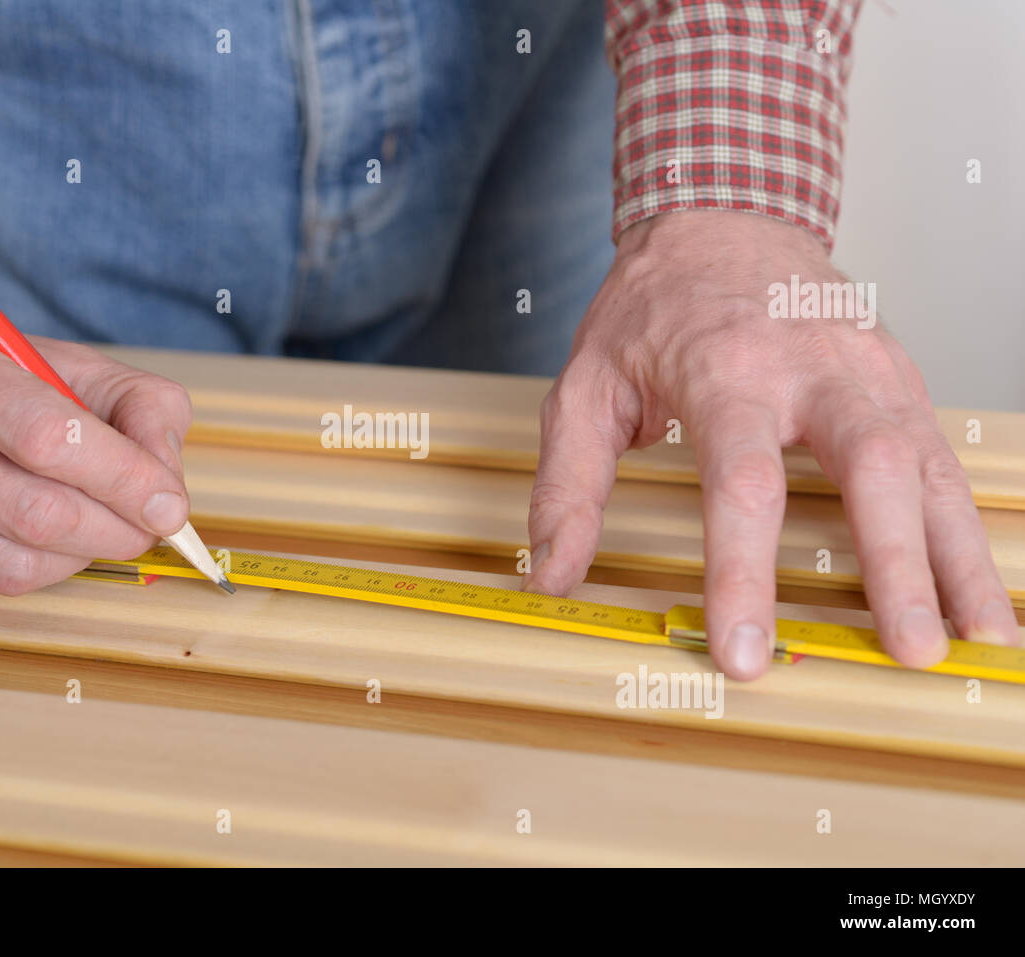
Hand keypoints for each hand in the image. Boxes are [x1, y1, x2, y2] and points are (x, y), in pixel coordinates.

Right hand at [0, 317, 191, 603]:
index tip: (169, 506)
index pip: (48, 437)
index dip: (124, 479)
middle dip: (116, 530)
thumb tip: (167, 483)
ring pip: (14, 565)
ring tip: (84, 528)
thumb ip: (132, 404)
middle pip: (39, 513)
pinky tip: (17, 536)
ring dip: (75, 557)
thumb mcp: (49, 359)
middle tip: (143, 526)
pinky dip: (23, 571)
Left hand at [524, 211, 1018, 678]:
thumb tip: (551, 576)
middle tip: (908, 651)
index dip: (744, 573)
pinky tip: (979, 589)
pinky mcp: (899, 378)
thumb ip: (568, 483)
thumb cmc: (650, 309)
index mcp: (724, 370)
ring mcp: (867, 369)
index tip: (744, 651)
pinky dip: (964, 527)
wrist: (722, 216)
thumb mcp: (584, 385)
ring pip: (927, 464)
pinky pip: (942, 458)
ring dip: (958, 557)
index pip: (741, 483)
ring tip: (981, 641)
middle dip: (895, 565)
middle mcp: (810, 367)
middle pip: (869, 467)